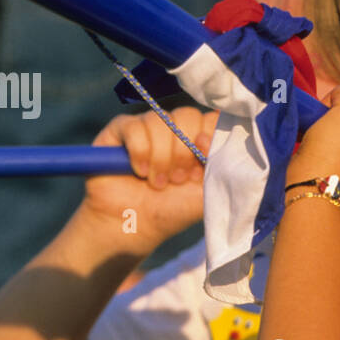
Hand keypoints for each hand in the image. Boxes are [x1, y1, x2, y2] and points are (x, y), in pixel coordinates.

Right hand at [81, 106, 217, 252]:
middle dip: (184, 151)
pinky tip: (140, 171)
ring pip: (161, 120)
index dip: (209, 138)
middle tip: (178, 179)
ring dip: (161, 157)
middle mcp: (174, 129)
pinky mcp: (121, 129)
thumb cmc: (172, 210)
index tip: (201, 164)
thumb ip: (218, 162)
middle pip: (188, 115)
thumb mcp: (206, 191)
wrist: (133, 225)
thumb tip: (208, 135)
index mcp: (198, 140)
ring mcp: (148, 126)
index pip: (211, 118)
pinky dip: (140, 151)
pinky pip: (135, 126)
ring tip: (158, 182)